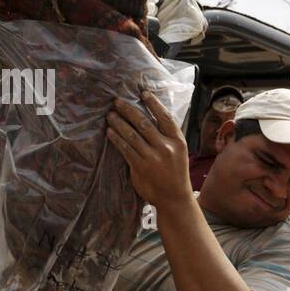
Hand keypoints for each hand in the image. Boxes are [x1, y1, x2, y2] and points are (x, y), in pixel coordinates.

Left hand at [106, 90, 191, 213]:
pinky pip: (126, 149)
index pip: (164, 116)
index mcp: (178, 140)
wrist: (174, 197)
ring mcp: (153, 158)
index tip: (142, 93)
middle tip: (117, 101)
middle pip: (144, 123)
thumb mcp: (179, 151)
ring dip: (119, 123)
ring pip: (132, 135)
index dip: (153, 103)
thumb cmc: (175, 171)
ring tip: (110, 115)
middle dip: (128, 110)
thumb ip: (167, 135)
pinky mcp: (141, 167)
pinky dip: (117, 139)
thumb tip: (151, 116)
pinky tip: (110, 132)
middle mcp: (166, 147)